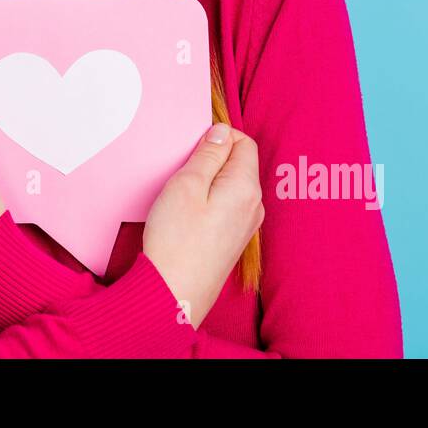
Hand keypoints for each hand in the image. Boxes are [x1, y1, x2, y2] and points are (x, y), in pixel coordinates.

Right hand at [142, 123, 264, 328]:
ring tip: (182, 197)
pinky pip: (227, 206)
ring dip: (208, 182)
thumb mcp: (186, 185)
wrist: (173, 295)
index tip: (191, 149)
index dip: (217, 137)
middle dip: (211, 160)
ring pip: (231, 186)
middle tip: (181, 174)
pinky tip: (187, 216)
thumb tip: (221, 132)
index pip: (243, 142)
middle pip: (239, 164)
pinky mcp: (234, 241)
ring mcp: (246, 226)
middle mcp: (254, 206)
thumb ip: (208, 155)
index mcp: (246, 187)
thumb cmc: (176, 242)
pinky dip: (209, 201)